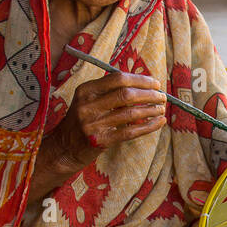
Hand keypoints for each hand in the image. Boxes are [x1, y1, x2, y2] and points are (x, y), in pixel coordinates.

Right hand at [52, 71, 166, 170]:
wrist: (64, 148)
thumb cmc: (82, 121)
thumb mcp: (89, 101)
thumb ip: (110, 92)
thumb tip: (144, 86)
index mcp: (85, 90)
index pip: (118, 78)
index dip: (140, 80)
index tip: (155, 83)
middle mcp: (87, 105)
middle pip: (126, 95)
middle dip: (149, 94)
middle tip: (162, 96)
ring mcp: (93, 124)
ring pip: (130, 113)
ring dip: (151, 110)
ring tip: (162, 108)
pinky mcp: (100, 140)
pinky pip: (130, 132)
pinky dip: (148, 126)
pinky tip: (159, 122)